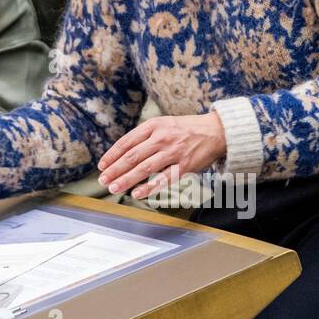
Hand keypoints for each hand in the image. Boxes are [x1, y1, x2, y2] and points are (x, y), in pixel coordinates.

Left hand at [97, 112, 226, 198]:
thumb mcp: (163, 123)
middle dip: (115, 169)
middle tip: (103, 180)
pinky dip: (149, 187)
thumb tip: (123, 151)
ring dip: (126, 179)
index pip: (127, 142)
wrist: (216, 131)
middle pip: (132, 156)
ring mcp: (173, 152)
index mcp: (153, 126)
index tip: (102, 165)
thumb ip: (145, 135)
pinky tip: (137, 194)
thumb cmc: (186, 129)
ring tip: (114, 188)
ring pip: (144, 168)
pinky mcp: (185, 166)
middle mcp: (161, 138)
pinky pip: (164, 179)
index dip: (112, 155)